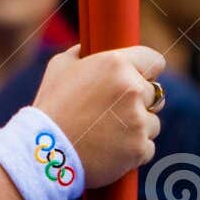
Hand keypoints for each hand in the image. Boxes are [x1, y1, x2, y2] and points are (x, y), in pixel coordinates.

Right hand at [32, 45, 164, 187]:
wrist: (45, 151)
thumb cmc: (50, 107)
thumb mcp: (60, 67)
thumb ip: (81, 54)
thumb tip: (88, 48)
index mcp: (116, 64)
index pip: (155, 60)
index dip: (147, 71)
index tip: (142, 79)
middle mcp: (133, 89)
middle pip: (155, 94)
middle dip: (140, 102)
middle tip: (114, 112)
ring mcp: (138, 120)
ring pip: (152, 122)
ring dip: (138, 127)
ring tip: (109, 134)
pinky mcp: (139, 148)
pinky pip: (148, 147)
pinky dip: (134, 151)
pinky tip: (112, 150)